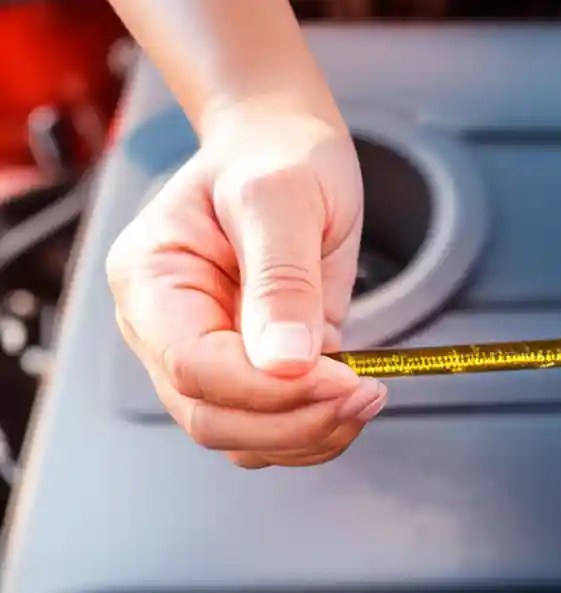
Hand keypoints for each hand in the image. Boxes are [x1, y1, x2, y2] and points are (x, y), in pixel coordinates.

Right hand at [107, 106, 385, 467]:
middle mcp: (167, 331)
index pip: (194, 367)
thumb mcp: (282, 198)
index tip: (342, 378)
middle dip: (295, 421)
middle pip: (213, 418)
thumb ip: (282, 280)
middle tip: (367, 393)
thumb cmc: (277, 156)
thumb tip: (286, 362)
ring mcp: (209, 356)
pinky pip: (273, 428)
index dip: (268, 389)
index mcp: (151, 283)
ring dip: (310, 435)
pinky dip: (316, 429)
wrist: (289, 147)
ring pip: (243, 438)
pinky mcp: (253, 370)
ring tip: (369, 394)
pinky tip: (355, 397)